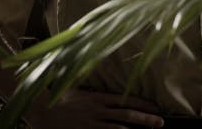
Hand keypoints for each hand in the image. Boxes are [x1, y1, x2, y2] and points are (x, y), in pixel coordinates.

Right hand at [25, 88, 164, 128]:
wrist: (40, 110)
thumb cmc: (59, 100)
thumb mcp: (79, 90)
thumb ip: (94, 90)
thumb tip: (104, 78)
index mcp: (98, 98)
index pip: (125, 100)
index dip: (142, 103)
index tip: (156, 106)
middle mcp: (97, 111)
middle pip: (126, 115)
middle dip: (145, 119)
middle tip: (160, 122)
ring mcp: (91, 124)